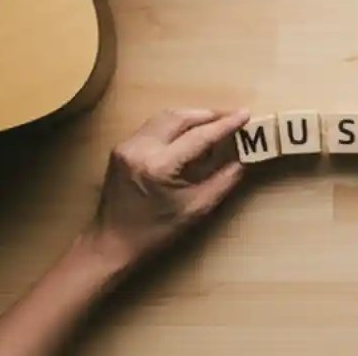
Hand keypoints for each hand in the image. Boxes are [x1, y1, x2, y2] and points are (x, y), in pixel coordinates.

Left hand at [85, 108, 249, 268]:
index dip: (225, 124)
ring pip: (165, 117)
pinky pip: (154, 126)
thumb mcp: (196, 209)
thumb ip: (223, 181)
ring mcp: (127, 145)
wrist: (112, 243)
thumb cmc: (156, 232)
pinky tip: (189, 134)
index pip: (198, 136)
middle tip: (231, 118)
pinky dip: (175, 125)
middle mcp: (140, 148)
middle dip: (208, 115)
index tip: (245, 114)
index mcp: (158, 166)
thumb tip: (243, 159)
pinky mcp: (122, 147)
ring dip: (191, 117)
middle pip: (180, 117)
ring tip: (214, 123)